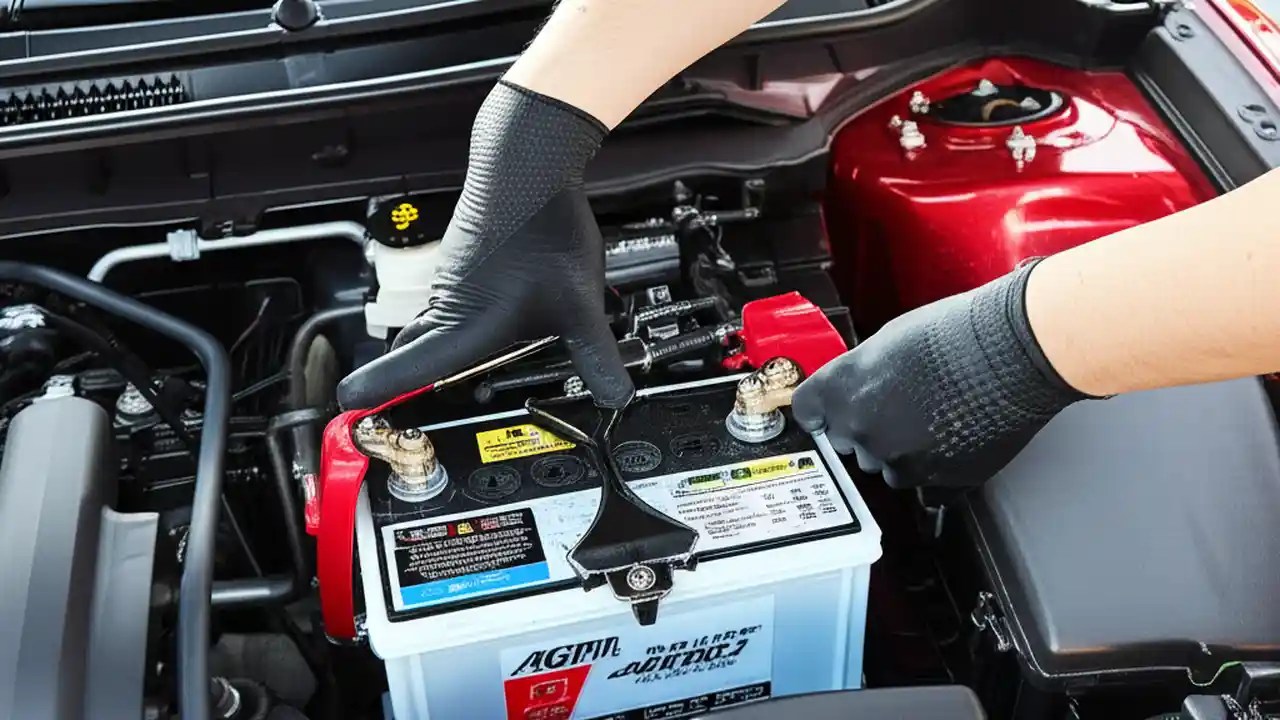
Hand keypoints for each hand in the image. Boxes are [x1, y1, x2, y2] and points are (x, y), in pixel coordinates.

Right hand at [337, 81, 632, 410]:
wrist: (529, 163)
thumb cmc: (543, 231)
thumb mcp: (581, 310)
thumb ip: (597, 359)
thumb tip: (614, 395)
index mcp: (465, 329)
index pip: (405, 371)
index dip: (375, 391)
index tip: (349, 406)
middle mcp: (448, 306)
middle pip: (413, 352)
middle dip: (405, 379)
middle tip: (400, 399)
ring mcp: (454, 280)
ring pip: (436, 325)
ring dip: (445, 349)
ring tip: (470, 369)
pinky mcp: (467, 260)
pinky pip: (455, 300)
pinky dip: (465, 319)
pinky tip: (500, 318)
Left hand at [791, 261, 1090, 487]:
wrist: (1012, 351)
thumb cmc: (956, 332)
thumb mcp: (887, 340)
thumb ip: (859, 374)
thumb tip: (855, 391)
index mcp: (841, 389)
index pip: (808, 411)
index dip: (822, 410)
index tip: (829, 410)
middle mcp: (861, 430)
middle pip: (847, 442)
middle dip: (866, 429)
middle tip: (902, 406)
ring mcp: (898, 461)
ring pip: (886, 467)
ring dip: (902, 451)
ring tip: (937, 419)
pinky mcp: (936, 483)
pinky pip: (924, 487)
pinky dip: (936, 472)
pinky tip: (953, 442)